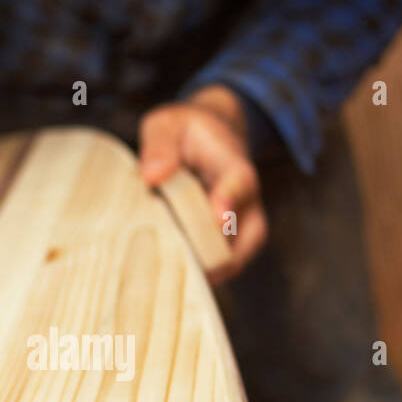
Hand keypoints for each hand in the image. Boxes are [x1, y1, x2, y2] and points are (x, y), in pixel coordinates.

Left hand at [138, 85, 268, 279]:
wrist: (208, 138)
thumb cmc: (185, 132)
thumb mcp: (167, 124)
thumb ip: (159, 145)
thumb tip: (152, 176)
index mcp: (232, 164)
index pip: (239, 183)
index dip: (230, 200)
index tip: (218, 217)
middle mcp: (245, 199)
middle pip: (249, 233)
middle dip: (220, 251)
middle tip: (187, 265)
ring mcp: (240, 223)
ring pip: (238, 256)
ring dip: (209, 268)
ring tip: (174, 276)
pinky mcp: (226, 241)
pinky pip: (222, 264)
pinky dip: (202, 272)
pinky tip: (172, 276)